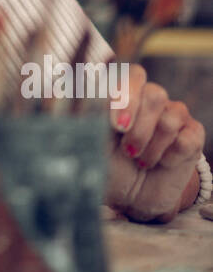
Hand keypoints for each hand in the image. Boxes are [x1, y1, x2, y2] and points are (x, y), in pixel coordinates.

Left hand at [104, 64, 203, 222]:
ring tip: (140, 161)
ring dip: (153, 147)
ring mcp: (174, 115)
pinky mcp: (192, 135)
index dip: (127, 96)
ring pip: (172, 117)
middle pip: (155, 94)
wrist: (128, 196)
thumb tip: (80, 93)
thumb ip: (89, 116)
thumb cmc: (106, 164)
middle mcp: (151, 100)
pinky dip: (171, 156)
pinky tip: (161, 163)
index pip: (134, 75)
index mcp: (125, 94)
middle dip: (140, 128)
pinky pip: (188, 138)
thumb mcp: (90, 141)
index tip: (116, 126)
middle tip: (128, 151)